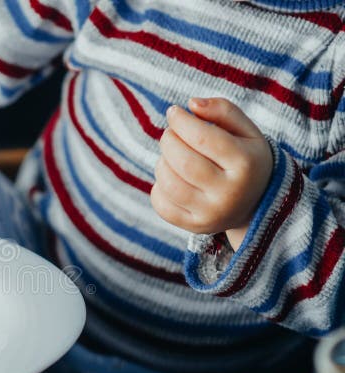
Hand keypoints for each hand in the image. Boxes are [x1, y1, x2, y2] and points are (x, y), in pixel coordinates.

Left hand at [150, 97, 272, 249]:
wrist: (256, 204)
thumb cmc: (245, 158)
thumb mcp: (246, 131)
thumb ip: (223, 110)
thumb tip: (191, 103)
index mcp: (246, 164)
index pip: (202, 137)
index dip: (181, 121)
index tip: (174, 112)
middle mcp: (230, 193)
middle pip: (183, 161)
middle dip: (168, 140)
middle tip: (170, 134)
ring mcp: (212, 213)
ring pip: (169, 182)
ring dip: (161, 162)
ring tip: (171, 155)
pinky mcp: (195, 227)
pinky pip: (161, 204)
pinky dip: (158, 187)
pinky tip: (170, 178)